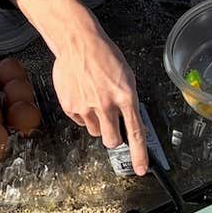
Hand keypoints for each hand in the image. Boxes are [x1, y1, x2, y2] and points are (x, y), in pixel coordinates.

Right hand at [11, 0, 147, 173]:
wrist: (77, 43)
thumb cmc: (104, 56)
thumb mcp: (126, 76)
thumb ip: (128, 101)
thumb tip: (129, 122)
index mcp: (126, 96)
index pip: (136, 133)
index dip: (139, 154)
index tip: (141, 169)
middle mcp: (106, 105)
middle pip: (112, 140)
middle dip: (113, 138)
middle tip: (111, 125)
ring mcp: (86, 107)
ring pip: (94, 131)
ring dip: (97, 122)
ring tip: (94, 99)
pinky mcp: (70, 106)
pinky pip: (79, 121)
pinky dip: (82, 113)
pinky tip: (82, 95)